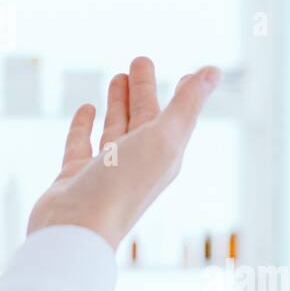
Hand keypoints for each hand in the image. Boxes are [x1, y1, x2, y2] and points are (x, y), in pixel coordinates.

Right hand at [27, 58, 219, 249]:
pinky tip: (86, 108)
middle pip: (144, 119)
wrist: (76, 230)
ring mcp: (106, 171)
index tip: (189, 74)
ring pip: (115, 129)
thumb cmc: (122, 186)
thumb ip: (186, 104)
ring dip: (118, 103)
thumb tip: (213, 71)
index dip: (182, 94)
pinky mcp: (76, 176)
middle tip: (139, 60)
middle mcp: (137, 163)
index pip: (175, 116)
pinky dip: (84, 125)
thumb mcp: (162, 138)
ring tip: (116, 76)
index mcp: (164, 156)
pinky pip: (82, 144)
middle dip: (143, 90)